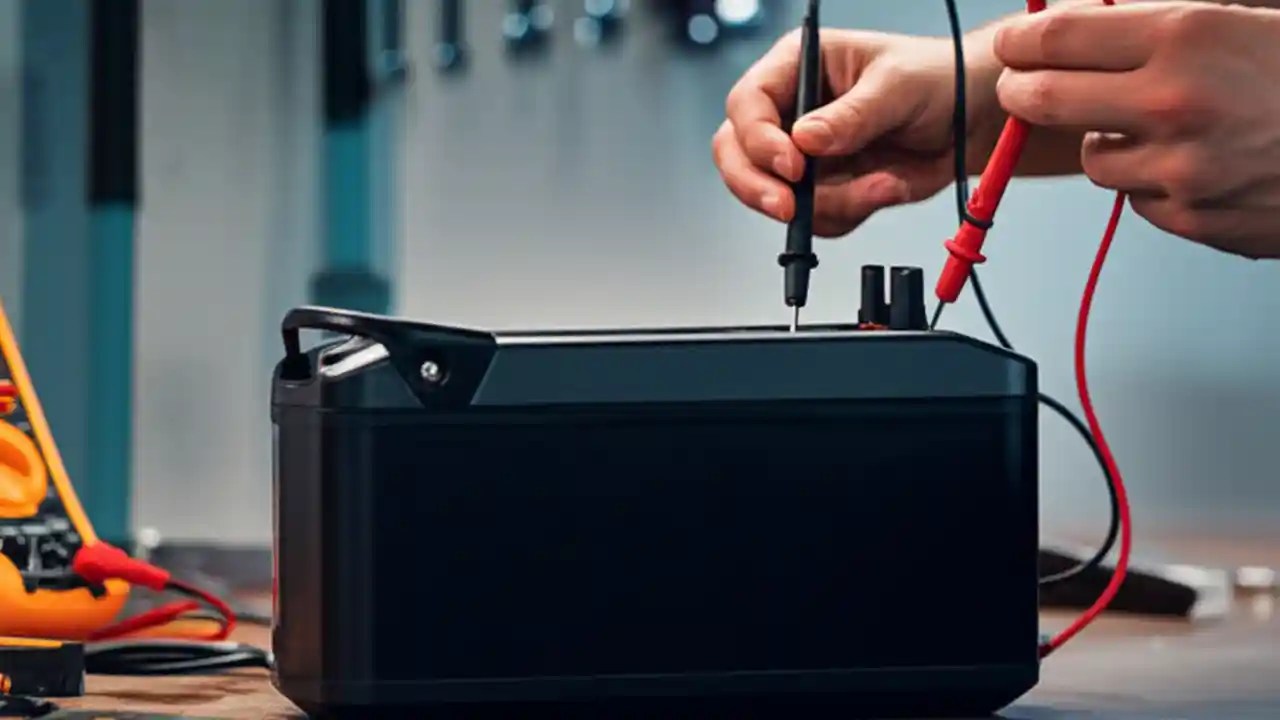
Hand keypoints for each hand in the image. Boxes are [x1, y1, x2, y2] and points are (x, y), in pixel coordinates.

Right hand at [712, 29, 1005, 236]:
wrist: (972, 119)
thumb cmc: (937, 79)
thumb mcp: (897, 86)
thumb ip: (851, 115)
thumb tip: (805, 139)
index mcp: (797, 66)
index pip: (747, 103)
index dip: (758, 139)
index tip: (792, 166)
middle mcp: (790, 111)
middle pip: (735, 153)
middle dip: (757, 186)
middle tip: (790, 207)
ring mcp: (804, 156)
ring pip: (772, 196)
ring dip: (826, 203)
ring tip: (881, 185)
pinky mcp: (825, 191)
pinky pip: (815, 219)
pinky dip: (849, 214)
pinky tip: (884, 188)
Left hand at [994, 2, 1279, 258]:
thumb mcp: (1251, 15)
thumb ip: (1168, 17)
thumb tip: (1093, 15)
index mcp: (1188, 37)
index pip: (1059, 36)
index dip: (1023, 40)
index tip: (1012, 44)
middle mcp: (1174, 104)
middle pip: (1044, 100)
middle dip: (1025, 90)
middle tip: (1023, 86)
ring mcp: (1181, 169)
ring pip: (1092, 157)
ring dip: (1106, 140)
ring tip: (1155, 125)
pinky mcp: (1193, 219)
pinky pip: (1137, 199)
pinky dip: (1152, 182)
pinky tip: (1195, 162)